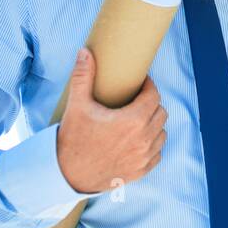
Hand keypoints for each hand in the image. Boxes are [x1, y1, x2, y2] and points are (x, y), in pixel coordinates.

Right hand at [56, 47, 166, 192]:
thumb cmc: (72, 139)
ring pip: (161, 133)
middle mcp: (143, 139)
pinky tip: (138, 140)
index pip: (154, 96)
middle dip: (151, 104)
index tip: (141, 84)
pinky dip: (151, 145)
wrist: (66, 175)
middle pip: (160, 113)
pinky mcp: (141, 171)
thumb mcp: (77, 105)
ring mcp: (144, 157)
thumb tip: (85, 52)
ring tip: (138, 120)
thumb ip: (83, 76)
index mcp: (133, 120)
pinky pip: (157, 153)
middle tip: (136, 101)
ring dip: (153, 125)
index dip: (148, 87)